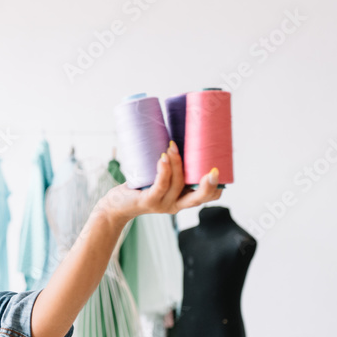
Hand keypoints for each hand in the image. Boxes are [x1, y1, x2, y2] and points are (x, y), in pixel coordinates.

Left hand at [99, 140, 223, 222]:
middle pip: (199, 198)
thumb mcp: (161, 176)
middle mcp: (176, 204)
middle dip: (209, 185)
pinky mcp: (148, 200)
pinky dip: (164, 170)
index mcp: (183, 199)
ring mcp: (162, 203)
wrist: (117, 204)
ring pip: (178, 184)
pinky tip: (163, 158)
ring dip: (178, 163)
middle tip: (214, 169)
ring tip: (172, 146)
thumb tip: (180, 132)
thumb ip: (172, 163)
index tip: (219, 167)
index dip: (217, 186)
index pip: (208, 197)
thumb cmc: (140, 186)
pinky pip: (160, 185)